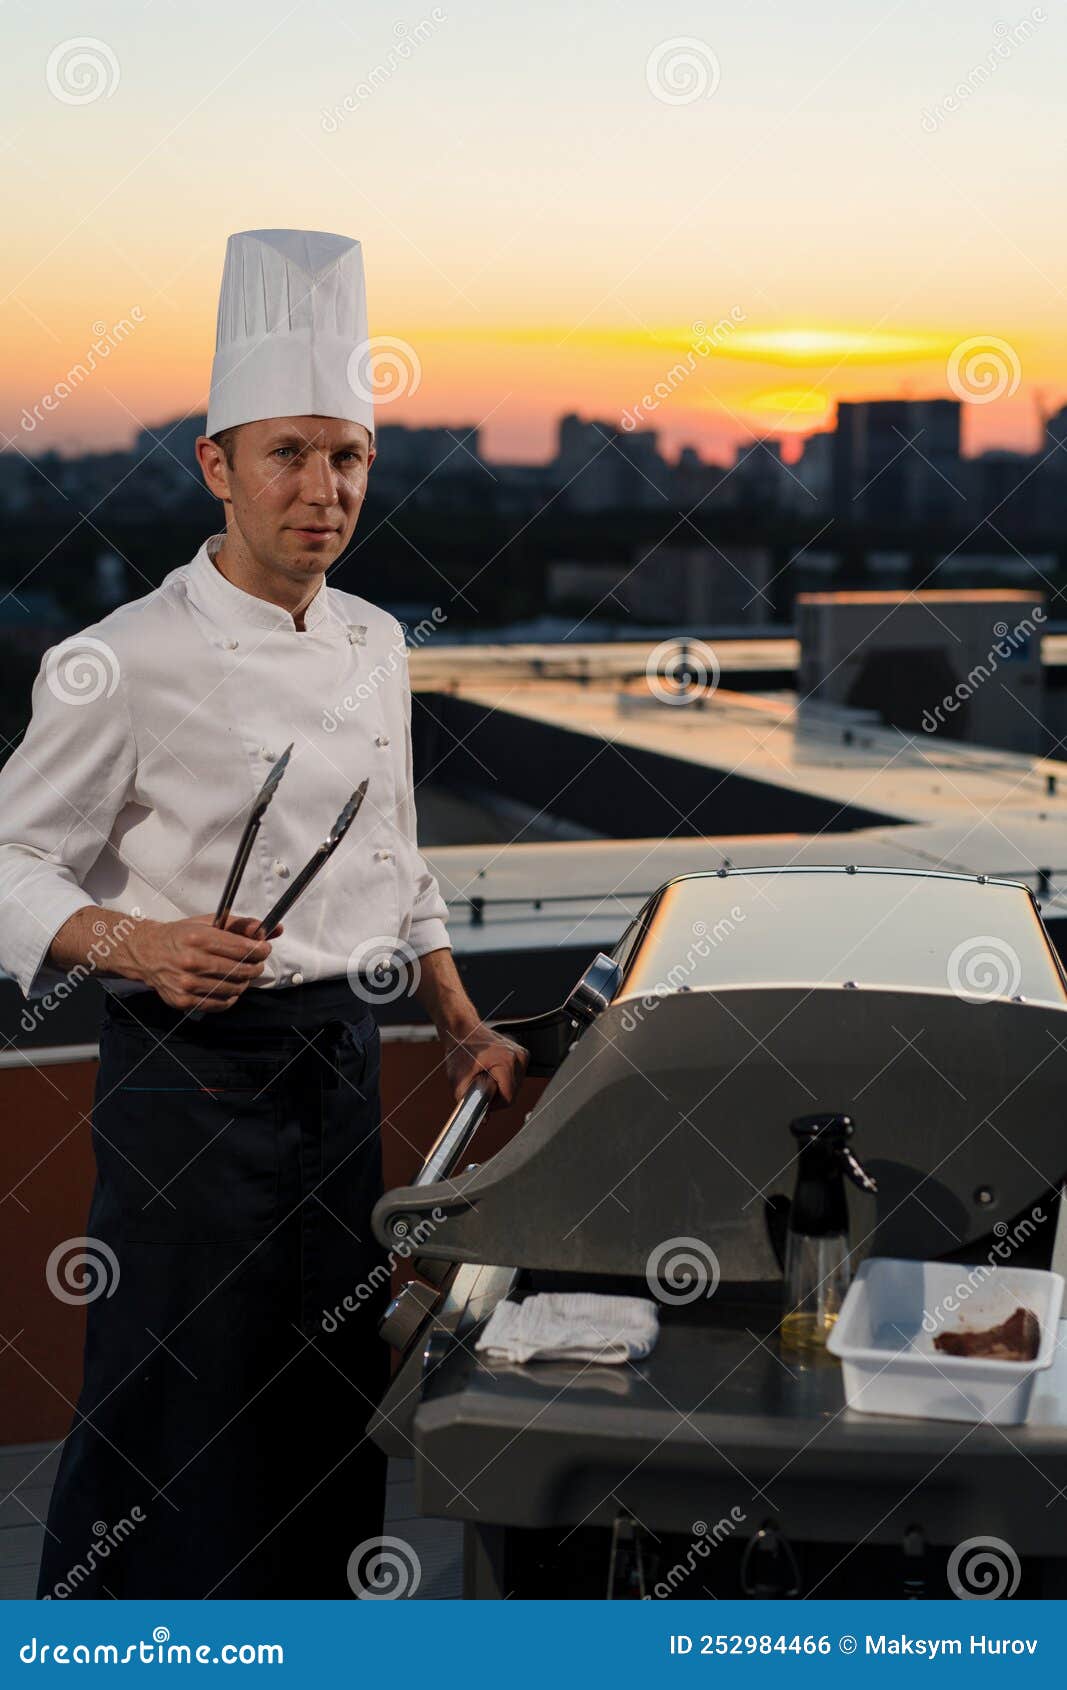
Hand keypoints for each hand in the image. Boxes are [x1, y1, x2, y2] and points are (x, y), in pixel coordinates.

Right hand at [123, 913, 283, 1012]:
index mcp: (199, 938)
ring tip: (240, 974)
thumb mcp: (208, 922)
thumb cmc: (181, 936)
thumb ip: (241, 925)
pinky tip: (228, 987)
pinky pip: (220, 1004)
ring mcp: (187, 984)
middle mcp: (192, 962)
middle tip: (256, 962)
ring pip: (234, 989)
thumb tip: (272, 930)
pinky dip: (231, 997)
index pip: (242, 949)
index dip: (260, 950)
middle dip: (256, 966)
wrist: (147, 953)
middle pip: (241, 970)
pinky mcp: (184, 1001)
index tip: (264, 949)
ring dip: (244, 982)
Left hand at [442, 1020, 528, 1108]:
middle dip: (497, 1096)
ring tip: (486, 1077)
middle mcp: (518, 1057)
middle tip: (480, 1088)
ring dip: (502, 1088)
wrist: (463, 1031)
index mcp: (506, 1061)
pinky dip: (506, 1079)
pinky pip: (517, 1076)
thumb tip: (484, 1120)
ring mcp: (522, 1054)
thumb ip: (469, 1102)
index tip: (482, 1102)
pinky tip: (493, 1072)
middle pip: (514, 1093)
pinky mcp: (522, 1053)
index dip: (494, 1106)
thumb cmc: (460, 1052)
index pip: (509, 1097)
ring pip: (517, 1086)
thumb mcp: (458, 1080)